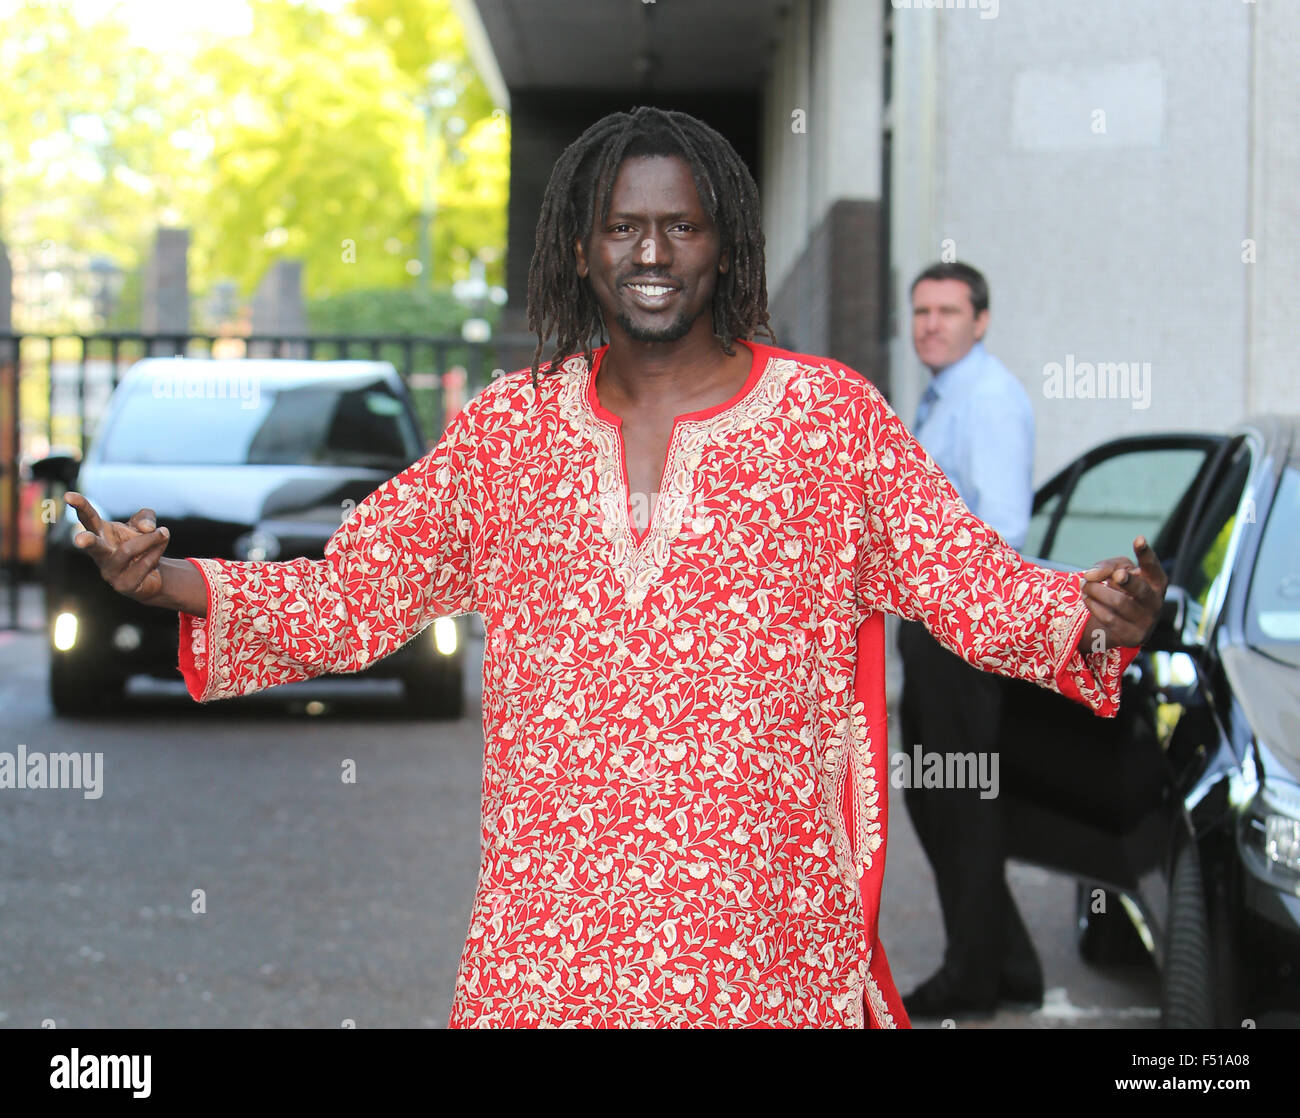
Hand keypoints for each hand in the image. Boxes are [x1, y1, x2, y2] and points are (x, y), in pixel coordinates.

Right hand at [67, 491, 171, 603]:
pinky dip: (156, 552)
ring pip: (127, 551)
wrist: (155, 573)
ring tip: (164, 532)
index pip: (88, 518)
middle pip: (92, 546)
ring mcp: (109, 571)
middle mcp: (100, 553)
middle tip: (80, 540)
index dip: (80, 506)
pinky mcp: (124, 585)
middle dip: (87, 541)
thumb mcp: (146, 524)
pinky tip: (162, 547)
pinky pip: (143, 565)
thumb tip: (148, 528)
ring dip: (149, 540)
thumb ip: (146, 518)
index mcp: (101, 533)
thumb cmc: (143, 544)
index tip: (68, 495)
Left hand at [1078, 536, 1167, 651]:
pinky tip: (1087, 599)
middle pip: (1139, 589)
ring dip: (1096, 591)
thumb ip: (1107, 567)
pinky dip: (1093, 605)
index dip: (1146, 554)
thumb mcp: (1116, 572)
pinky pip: (1108, 617)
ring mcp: (1146, 622)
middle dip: (1126, 581)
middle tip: (1115, 575)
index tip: (1139, 538)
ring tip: (1085, 585)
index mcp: (1157, 582)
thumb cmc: (1122, 590)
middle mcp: (1156, 602)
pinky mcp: (1132, 636)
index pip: (1152, 567)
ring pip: (1118, 603)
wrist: (1120, 624)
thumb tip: (1092, 575)